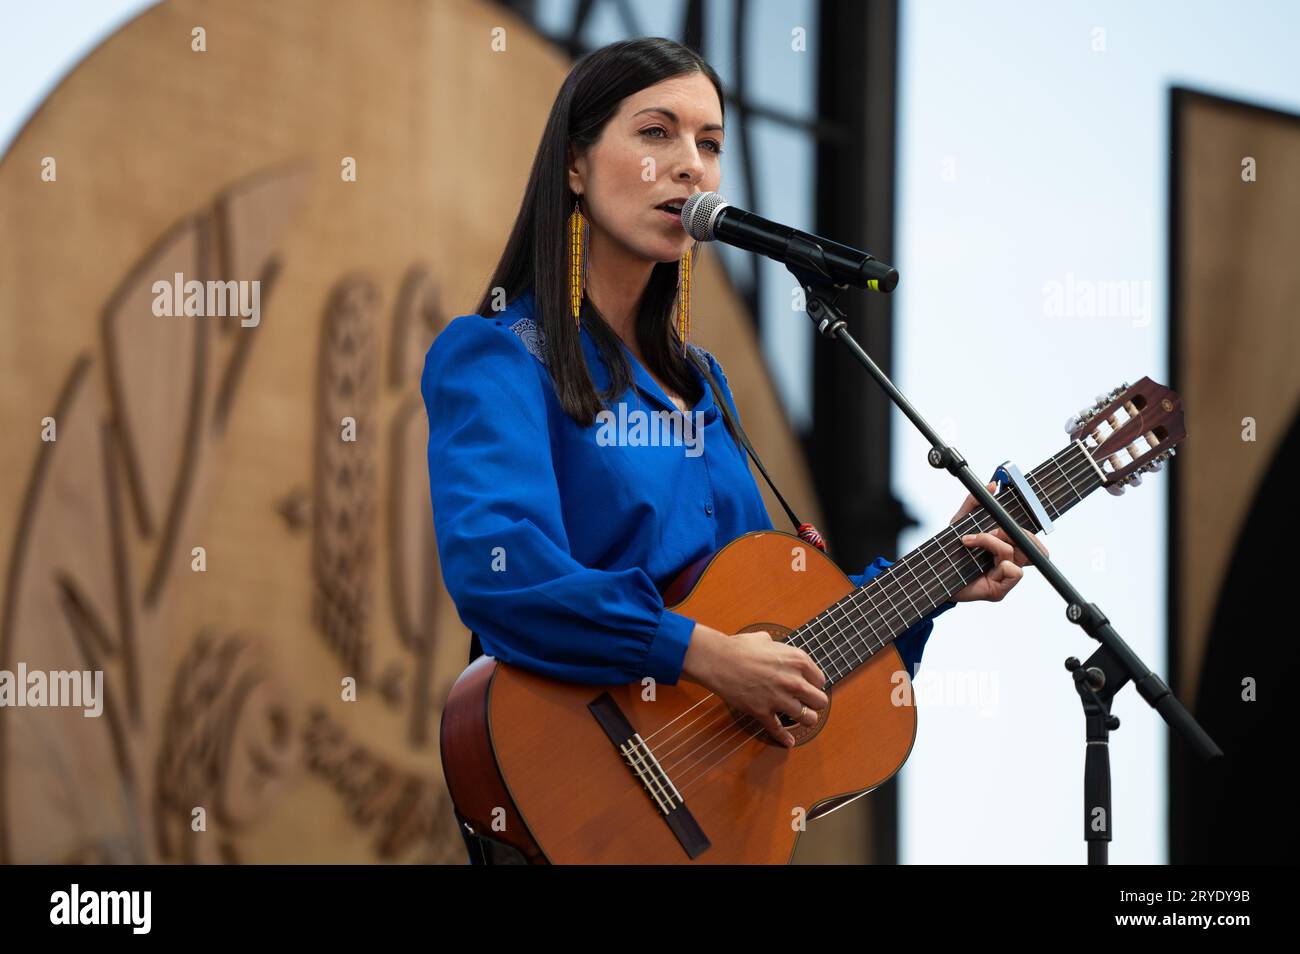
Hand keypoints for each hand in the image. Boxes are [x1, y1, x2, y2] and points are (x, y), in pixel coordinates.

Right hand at [681, 624, 826, 747]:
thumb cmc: (739, 648)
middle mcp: (793, 681)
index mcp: (797, 660)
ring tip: (803, 718)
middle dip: (814, 703)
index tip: (808, 687)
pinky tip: (789, 741)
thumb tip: (776, 648)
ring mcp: (779, 698)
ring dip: (805, 720)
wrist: (718, 660)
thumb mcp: (765, 639)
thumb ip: (777, 646)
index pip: (820, 680)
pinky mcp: (763, 712)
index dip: (813, 684)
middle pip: (820, 701)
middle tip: (808, 703)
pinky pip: (779, 730)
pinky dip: (784, 738)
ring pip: (807, 718)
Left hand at [947, 480, 1049, 602]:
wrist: (932, 577)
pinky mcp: (999, 591)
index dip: (1027, 527)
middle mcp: (1007, 561)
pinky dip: (1002, 565)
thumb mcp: (959, 523)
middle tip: (990, 529)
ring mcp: (1004, 577)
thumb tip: (992, 485)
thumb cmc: (949, 552)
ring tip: (970, 541)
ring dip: (992, 543)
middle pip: (1028, 542)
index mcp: (1003, 546)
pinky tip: (984, 567)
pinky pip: (1014, 572)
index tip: (1011, 514)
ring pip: (1014, 553)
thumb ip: (973, 503)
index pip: (1027, 537)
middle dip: (1009, 530)